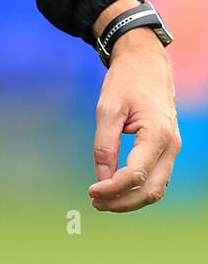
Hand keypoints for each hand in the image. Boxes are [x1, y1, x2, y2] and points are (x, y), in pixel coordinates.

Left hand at [89, 27, 180, 211]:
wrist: (146, 62)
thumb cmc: (127, 80)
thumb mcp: (108, 109)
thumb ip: (104, 146)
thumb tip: (102, 179)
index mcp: (158, 134)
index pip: (135, 174)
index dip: (112, 189)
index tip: (91, 191)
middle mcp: (171, 145)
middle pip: (150, 190)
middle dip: (122, 202)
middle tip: (95, 202)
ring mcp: (172, 148)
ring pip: (156, 188)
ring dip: (131, 199)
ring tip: (103, 199)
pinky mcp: (166, 148)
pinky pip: (156, 177)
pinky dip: (138, 188)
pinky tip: (117, 188)